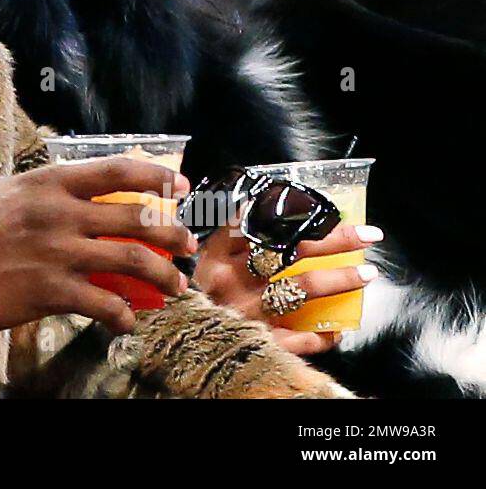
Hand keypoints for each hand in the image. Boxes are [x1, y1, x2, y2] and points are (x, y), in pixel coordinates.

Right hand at [0, 159, 195, 338]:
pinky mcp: (50, 292)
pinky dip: (124, 316)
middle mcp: (57, 213)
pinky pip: (105, 305)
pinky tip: (127, 321)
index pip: (115, 171)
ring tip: (175, 285)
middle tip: (186, 244)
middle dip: (172, 232)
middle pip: (136, 217)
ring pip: (132, 261)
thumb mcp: (0, 193)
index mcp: (45, 183)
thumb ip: (39, 191)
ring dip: (163, 275)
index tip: (179, 186)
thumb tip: (70, 191)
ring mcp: (56, 253)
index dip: (155, 178)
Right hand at [193, 223, 382, 355]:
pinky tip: (339, 327)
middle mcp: (235, 281)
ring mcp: (248, 313)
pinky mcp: (259, 342)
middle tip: (366, 235)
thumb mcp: (203, 259)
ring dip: (338, 281)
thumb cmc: (196, 295)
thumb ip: (228, 234)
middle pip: (290, 253)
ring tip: (366, 273)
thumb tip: (256, 202)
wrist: (178, 341)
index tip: (326, 207)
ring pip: (301, 290)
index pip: (261, 226)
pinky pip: (299, 339)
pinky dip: (322, 334)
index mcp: (219, 256)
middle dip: (333, 241)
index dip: (297, 214)